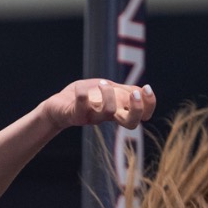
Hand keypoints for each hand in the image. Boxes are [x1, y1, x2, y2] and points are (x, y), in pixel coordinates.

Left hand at [40, 79, 154, 131]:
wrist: (58, 107)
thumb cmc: (86, 98)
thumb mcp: (110, 92)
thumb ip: (125, 92)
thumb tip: (143, 91)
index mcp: (119, 111)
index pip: (142, 115)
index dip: (149, 105)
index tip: (147, 89)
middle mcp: (107, 117)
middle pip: (131, 123)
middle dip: (136, 108)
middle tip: (133, 95)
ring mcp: (91, 117)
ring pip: (108, 112)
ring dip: (108, 94)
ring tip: (101, 84)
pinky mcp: (74, 114)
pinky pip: (81, 104)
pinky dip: (82, 93)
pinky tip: (80, 88)